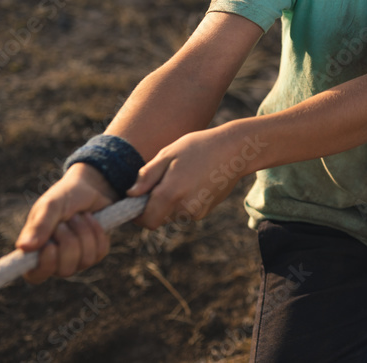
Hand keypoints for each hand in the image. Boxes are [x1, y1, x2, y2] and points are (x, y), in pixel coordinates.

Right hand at [16, 163, 117, 283]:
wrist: (91, 187)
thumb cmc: (64, 197)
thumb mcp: (50, 205)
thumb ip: (39, 225)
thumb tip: (24, 248)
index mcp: (36, 251)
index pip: (35, 276)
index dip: (44, 266)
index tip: (50, 246)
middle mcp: (55, 259)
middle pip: (64, 269)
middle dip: (69, 241)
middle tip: (66, 220)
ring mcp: (77, 258)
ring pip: (85, 260)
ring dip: (84, 233)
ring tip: (78, 217)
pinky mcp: (96, 252)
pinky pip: (100, 252)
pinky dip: (97, 232)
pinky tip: (92, 219)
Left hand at [126, 126, 250, 228]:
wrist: (235, 150)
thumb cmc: (199, 147)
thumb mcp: (169, 153)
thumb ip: (147, 176)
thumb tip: (131, 194)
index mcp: (171, 192)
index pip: (147, 220)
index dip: (138, 214)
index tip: (138, 199)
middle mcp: (185, 208)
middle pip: (158, 218)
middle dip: (155, 206)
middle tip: (163, 180)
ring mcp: (198, 212)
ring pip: (172, 215)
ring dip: (170, 203)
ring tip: (182, 177)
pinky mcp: (206, 211)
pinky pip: (185, 212)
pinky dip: (184, 201)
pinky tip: (194, 182)